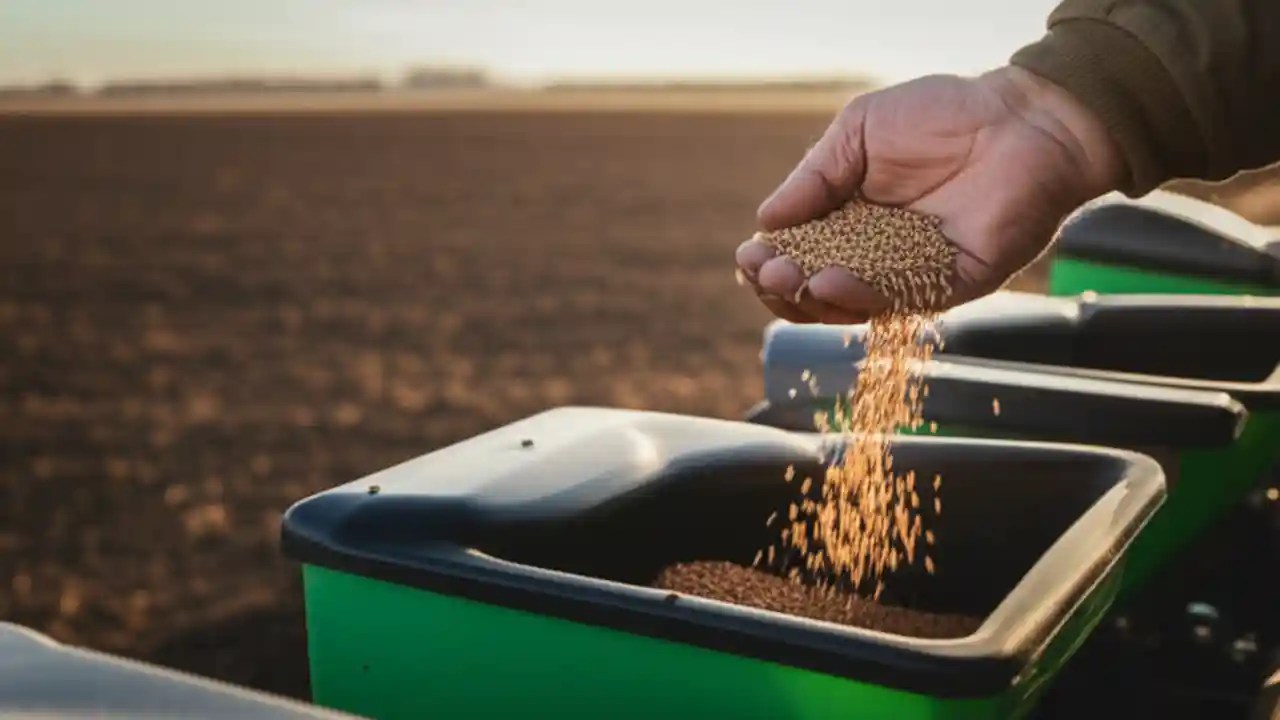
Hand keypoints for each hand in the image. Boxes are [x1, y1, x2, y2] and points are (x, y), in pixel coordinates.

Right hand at [736, 66, 1124, 322]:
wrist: (1021, 117)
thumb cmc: (942, 114)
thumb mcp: (858, 132)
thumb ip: (814, 176)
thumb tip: (766, 220)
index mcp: (850, 221)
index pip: (800, 256)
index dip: (770, 263)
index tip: (749, 256)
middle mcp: (877, 255)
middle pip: (817, 291)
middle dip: (782, 288)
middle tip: (764, 272)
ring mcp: (913, 274)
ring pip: (852, 305)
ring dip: (812, 299)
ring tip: (787, 280)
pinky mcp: (951, 282)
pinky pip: (901, 300)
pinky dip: (861, 295)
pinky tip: (831, 282)